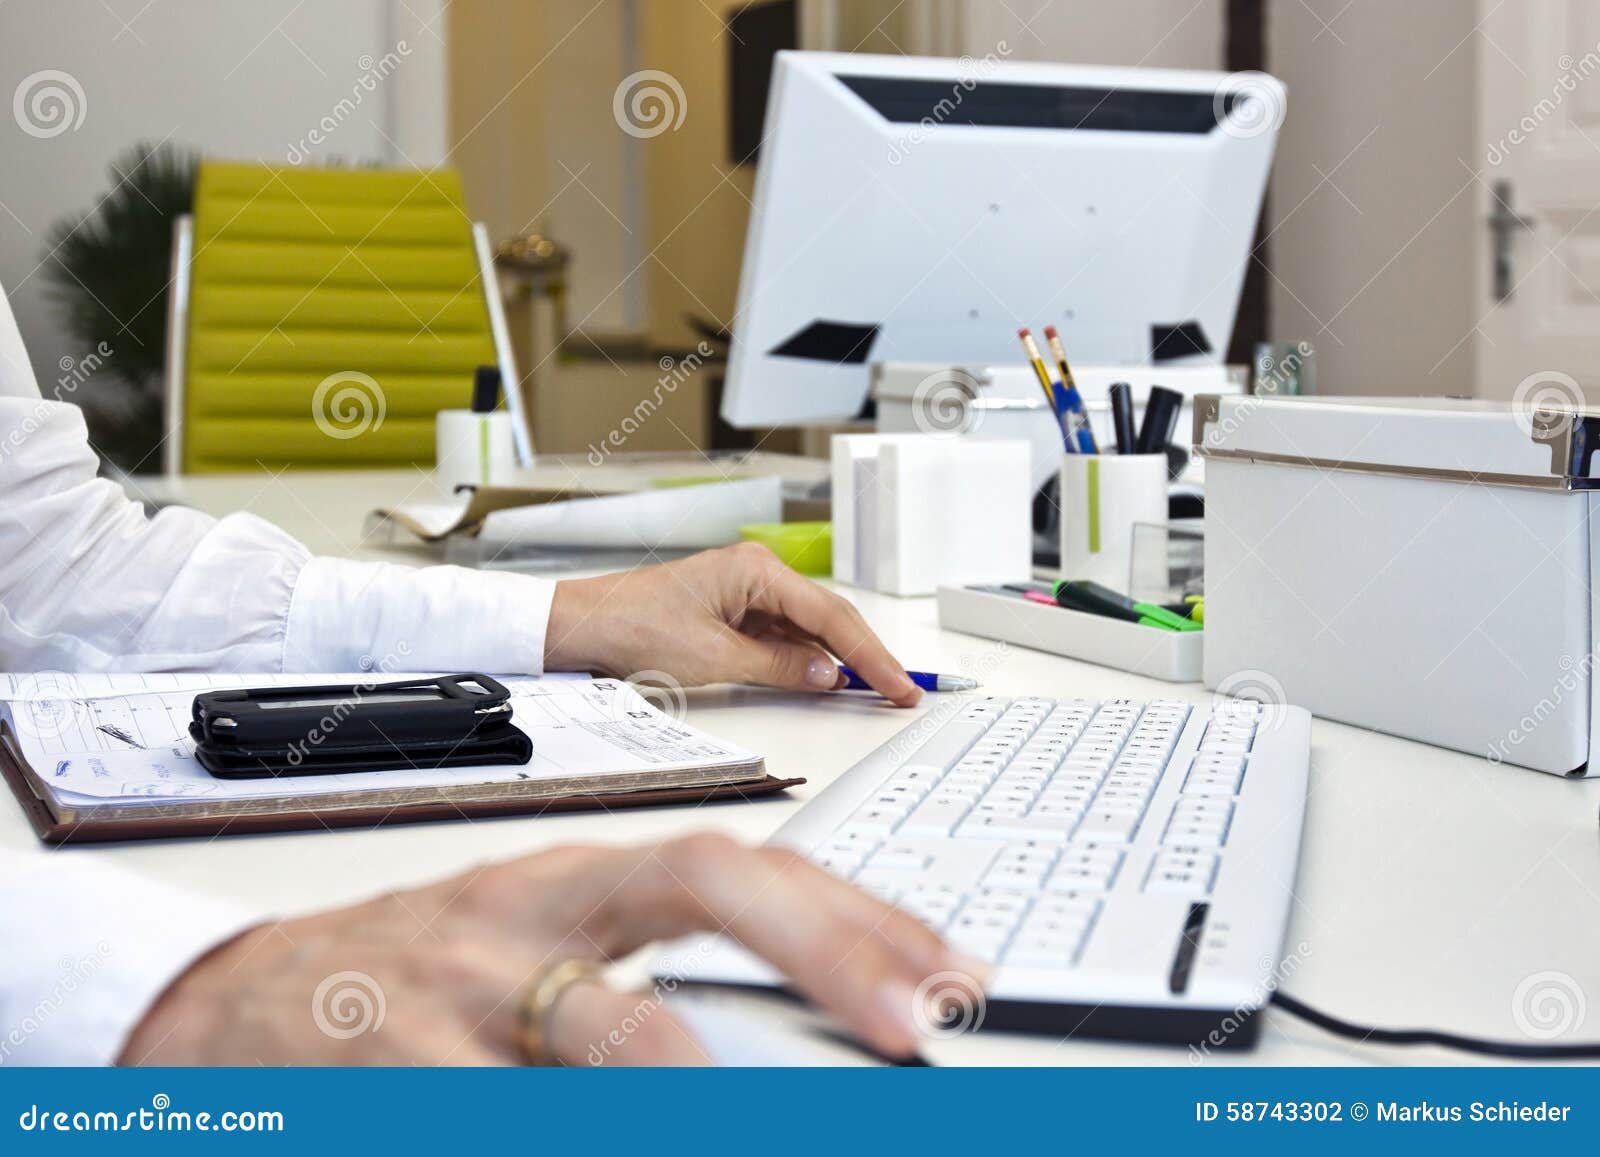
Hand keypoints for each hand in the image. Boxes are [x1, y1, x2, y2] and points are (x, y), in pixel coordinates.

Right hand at [118, 836, 983, 1065]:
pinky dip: (580, 1124)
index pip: (744, 862)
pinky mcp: (404, 1062)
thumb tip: (817, 1011)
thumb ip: (657, 975)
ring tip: (767, 1099)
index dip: (853, 909)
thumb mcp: (547, 949)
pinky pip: (501, 1101)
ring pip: (607, 1018)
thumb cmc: (424, 972)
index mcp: (583, 879)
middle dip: (825, 948)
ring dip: (701, 1071)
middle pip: (702, 883)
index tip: (945, 968)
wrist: (248, 1002)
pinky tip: (618, 1131)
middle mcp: (539, 910)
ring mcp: (468, 985)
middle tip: (912, 1027)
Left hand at [544, 542, 921, 705]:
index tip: (898, 684)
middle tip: (902, 690)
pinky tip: (828, 681)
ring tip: (877, 689)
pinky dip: (806, 661)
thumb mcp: (713, 659)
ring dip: (838, 660)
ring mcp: (745, 593)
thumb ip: (779, 667)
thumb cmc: (633, 627)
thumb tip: (827, 675)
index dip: (870, 655)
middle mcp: (756, 573)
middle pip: (828, 618)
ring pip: (808, 630)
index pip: (831, 616)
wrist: (580, 627)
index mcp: (756, 570)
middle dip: (866, 656)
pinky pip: (783, 637)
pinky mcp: (733, 613)